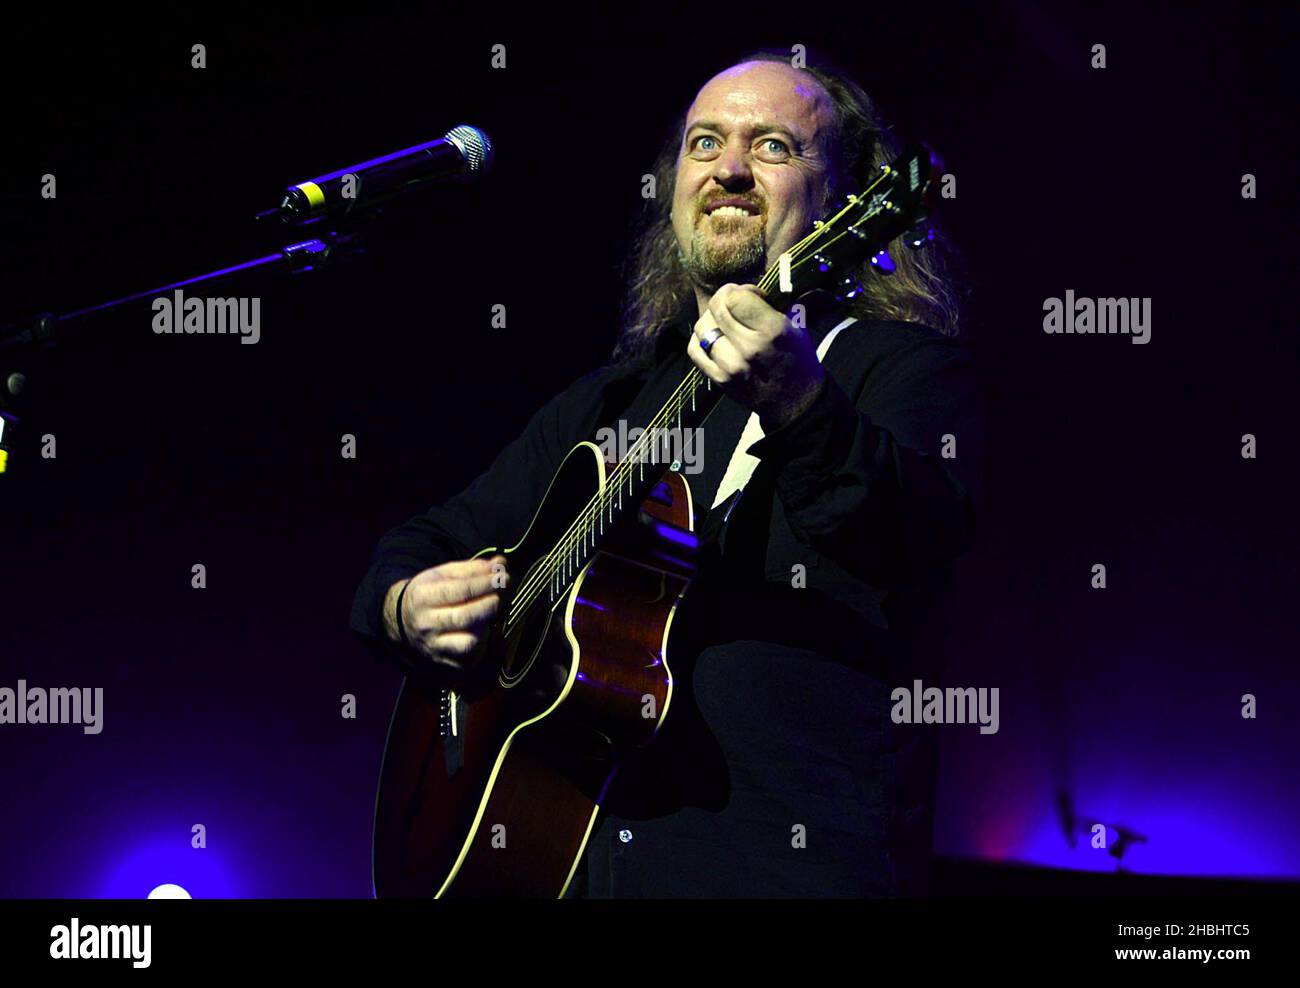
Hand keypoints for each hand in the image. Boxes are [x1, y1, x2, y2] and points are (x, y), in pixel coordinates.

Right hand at [390, 556, 509, 670]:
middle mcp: (426, 624)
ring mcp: (433, 645)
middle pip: (465, 618)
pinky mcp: (442, 660)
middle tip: (501, 595)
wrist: (403, 619)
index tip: (503, 577)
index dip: (486, 584)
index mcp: (424, 597)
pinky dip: (481, 646)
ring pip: (467, 643)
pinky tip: (481, 632)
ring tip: (488, 616)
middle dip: (489, 605)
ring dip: (485, 628)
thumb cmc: (429, 592)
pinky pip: (468, 659)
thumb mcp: (444, 574)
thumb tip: (501, 565)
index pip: (461, 591)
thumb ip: (473, 569)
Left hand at [686, 283, 825, 429]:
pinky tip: (715, 338)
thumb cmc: (798, 359)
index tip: (750, 295)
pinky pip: (694, 349)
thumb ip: (777, 303)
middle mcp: (749, 348)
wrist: (794, 402)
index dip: (739, 290)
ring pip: (702, 327)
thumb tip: (757, 282)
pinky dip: (701, 339)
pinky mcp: (718, 380)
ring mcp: (731, 367)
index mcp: (773, 331)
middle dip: (724, 299)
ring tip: (725, 322)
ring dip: (711, 319)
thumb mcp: (798, 327)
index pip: (735, 297)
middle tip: (734, 303)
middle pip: (717, 309)